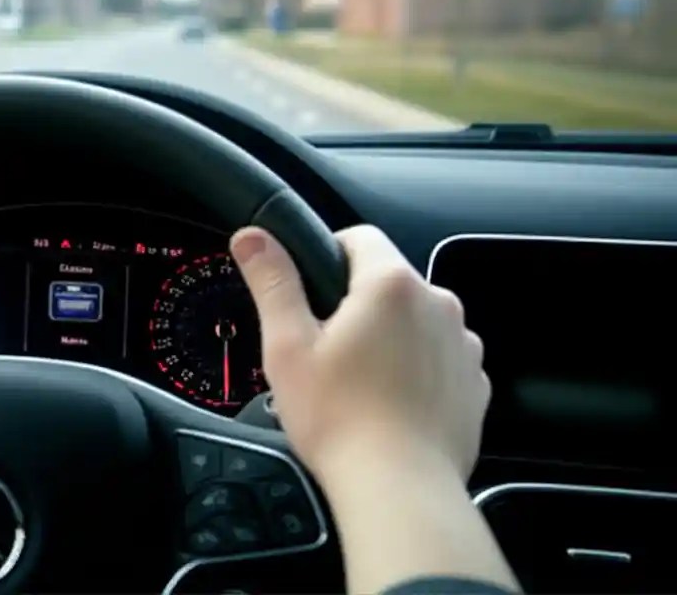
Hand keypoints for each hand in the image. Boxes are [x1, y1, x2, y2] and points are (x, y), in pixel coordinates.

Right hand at [230, 225, 488, 485]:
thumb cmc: (341, 420)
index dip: (329, 255)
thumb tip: (253, 238)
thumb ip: (272, 281)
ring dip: (389, 339)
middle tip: (325, 351)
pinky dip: (415, 372)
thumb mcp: (287, 345)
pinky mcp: (474, 383)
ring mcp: (462, 346)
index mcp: (391, 285)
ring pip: (415, 322)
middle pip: (388, 282)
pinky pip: (438, 360)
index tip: (311, 291)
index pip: (360, 237)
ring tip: (357, 384)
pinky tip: (387, 404)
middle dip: (357, 306)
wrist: (399, 489)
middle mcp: (438, 305)